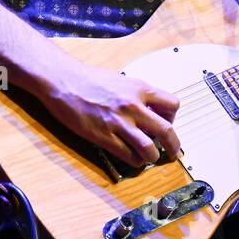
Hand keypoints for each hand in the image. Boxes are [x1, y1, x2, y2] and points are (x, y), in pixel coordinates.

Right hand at [36, 58, 181, 168]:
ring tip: (152, 158)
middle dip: (174, 145)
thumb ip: (137, 94)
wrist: (63, 80)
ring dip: (154, 157)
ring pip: (149, 148)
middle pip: (166, 130)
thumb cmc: (88, 78)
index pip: (172, 105)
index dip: (172, 118)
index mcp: (139, 89)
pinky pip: (128, 155)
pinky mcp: (104, 136)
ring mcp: (119, 122)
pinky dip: (135, 160)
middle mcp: (133, 106)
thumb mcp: (121, 80)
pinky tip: (133, 158)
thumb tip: (149, 109)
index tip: (167, 124)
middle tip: (174, 152)